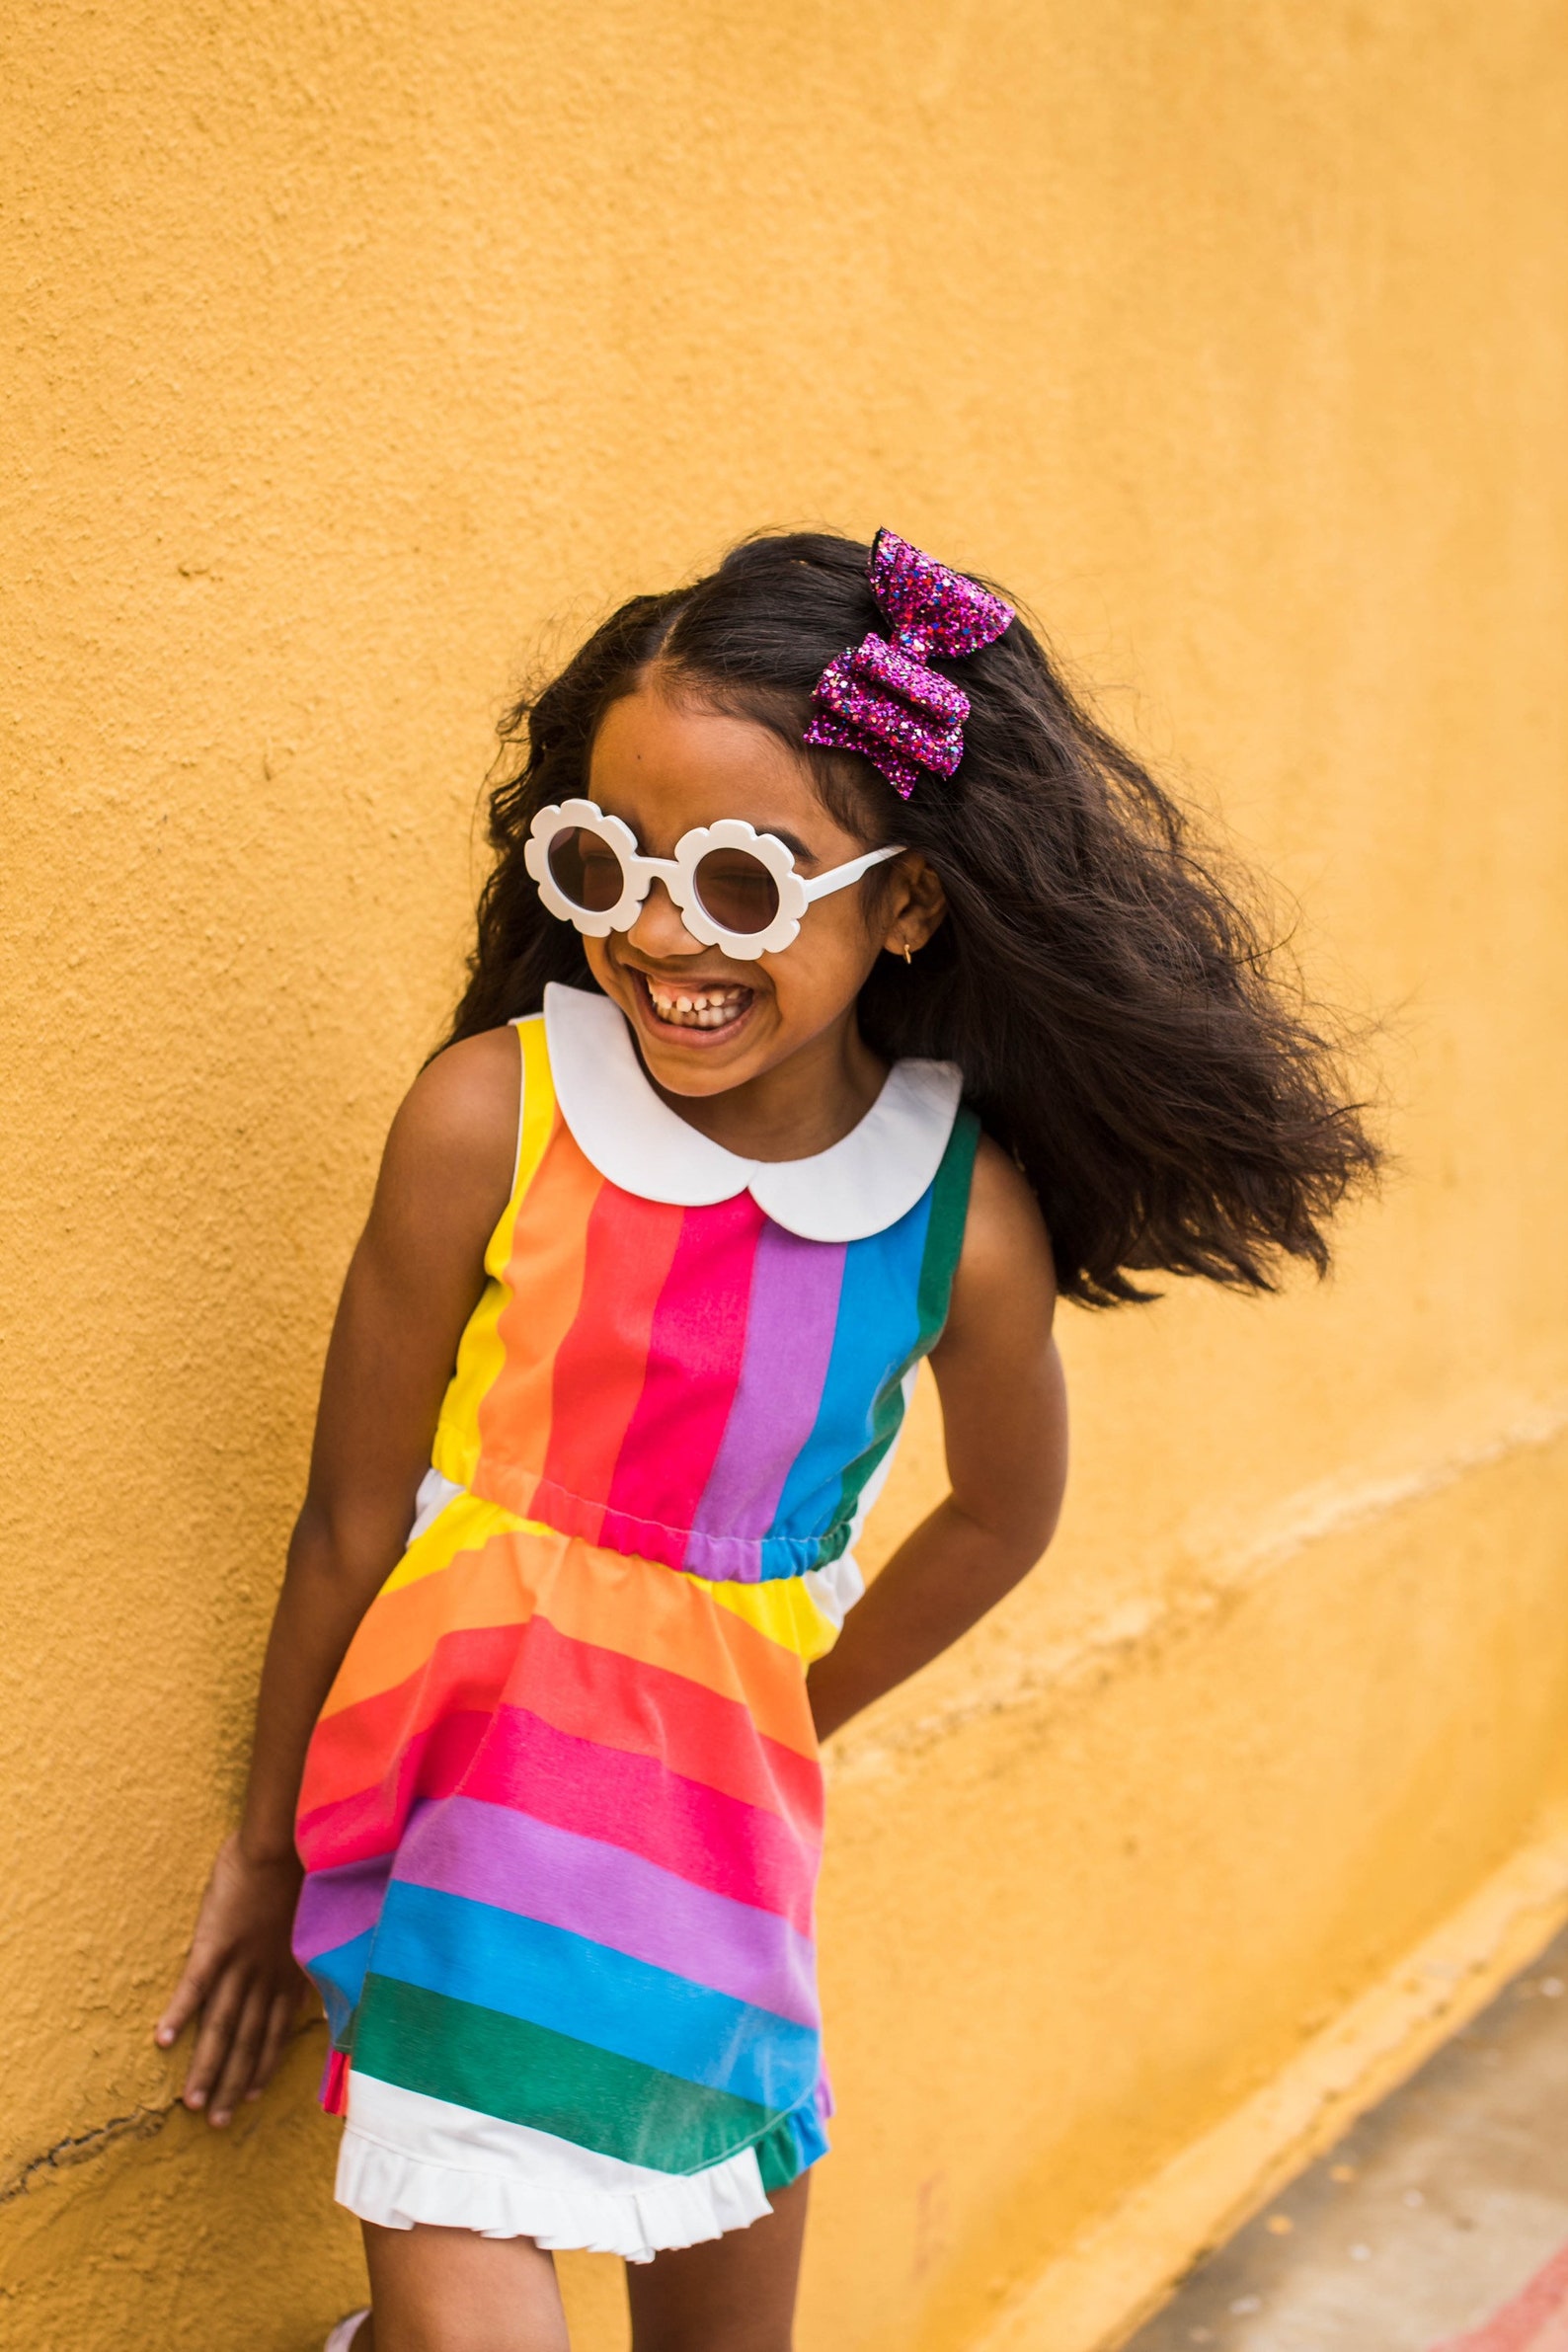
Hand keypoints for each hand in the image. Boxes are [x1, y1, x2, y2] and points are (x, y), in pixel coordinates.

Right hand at [156, 1832, 307, 2126]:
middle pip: (246, 2039)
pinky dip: (180, 2012)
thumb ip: (313, 1958)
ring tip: (192, 2101)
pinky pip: (196, 1983)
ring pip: (222, 2023)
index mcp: (290, 1973)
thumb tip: (324, 1985)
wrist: (288, 1840)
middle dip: (230, 2082)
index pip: (274, 2033)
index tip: (248, 2099)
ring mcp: (241, 1960)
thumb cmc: (306, 1874)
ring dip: (206, 2064)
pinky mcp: (216, 1941)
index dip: (261, 2067)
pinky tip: (164, 2040)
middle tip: (216, 2122)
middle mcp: (266, 1975)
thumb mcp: (319, 1924)